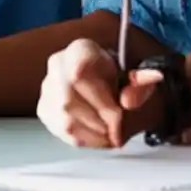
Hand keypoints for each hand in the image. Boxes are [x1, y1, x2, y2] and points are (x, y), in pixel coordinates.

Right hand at [36, 38, 163, 147]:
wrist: (110, 89)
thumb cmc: (121, 83)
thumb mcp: (136, 82)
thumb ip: (140, 85)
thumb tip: (145, 85)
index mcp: (80, 50)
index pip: (79, 74)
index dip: (100, 101)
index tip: (119, 116)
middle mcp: (57, 65)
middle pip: (69, 101)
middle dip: (97, 122)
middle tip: (117, 131)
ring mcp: (47, 88)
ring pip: (63, 120)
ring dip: (92, 134)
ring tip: (110, 135)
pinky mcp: (45, 109)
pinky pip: (60, 131)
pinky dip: (84, 141)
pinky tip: (98, 137)